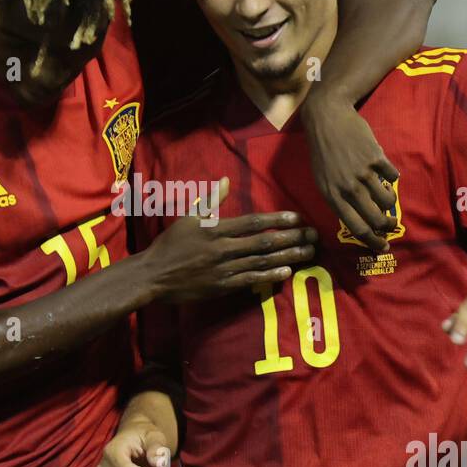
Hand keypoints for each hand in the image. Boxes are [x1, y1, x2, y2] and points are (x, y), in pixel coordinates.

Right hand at [142, 177, 317, 302]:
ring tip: (308, 252)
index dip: (277, 220)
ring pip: (262, 261)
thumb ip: (211, 200)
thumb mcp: (188, 218)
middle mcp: (223, 248)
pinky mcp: (222, 286)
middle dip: (291, 238)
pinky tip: (286, 272)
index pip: (253, 222)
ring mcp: (224, 269)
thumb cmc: (170, 245)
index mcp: (215, 229)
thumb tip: (227, 180)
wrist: (153, 276)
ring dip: (287, 256)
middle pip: (264, 242)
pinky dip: (269, 275)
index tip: (297, 217)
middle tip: (313, 235)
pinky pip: (251, 279)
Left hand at [300, 95, 398, 252]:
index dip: (372, 241)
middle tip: (391, 227)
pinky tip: (387, 175)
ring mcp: (363, 172)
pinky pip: (392, 176)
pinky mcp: (376, 156)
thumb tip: (358, 218)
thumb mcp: (322, 180)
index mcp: (332, 196)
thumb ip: (338, 199)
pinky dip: (393, 179)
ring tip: (388, 201)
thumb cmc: (322, 152)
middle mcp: (348, 187)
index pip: (356, 228)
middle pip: (375, 218)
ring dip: (391, 205)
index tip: (382, 247)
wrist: (328, 118)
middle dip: (387, 227)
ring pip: (388, 200)